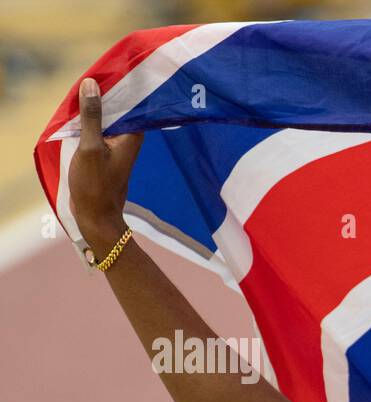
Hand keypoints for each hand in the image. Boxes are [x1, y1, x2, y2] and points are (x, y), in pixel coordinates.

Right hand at [68, 78, 142, 251]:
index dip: (123, 81)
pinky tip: (83, 108)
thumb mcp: (90, 146)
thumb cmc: (96, 184)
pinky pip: (104, 125)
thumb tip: (91, 83)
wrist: (98, 216)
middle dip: (109, 90)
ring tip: (85, 87)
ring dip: (99, 103)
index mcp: (134, 134)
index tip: (115, 63)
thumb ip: (92, 115)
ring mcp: (121, 143)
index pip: (133, 99)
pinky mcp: (110, 150)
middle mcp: (132, 136)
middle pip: (122, 104)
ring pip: (111, 114)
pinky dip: (94, 116)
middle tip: (93, 72)